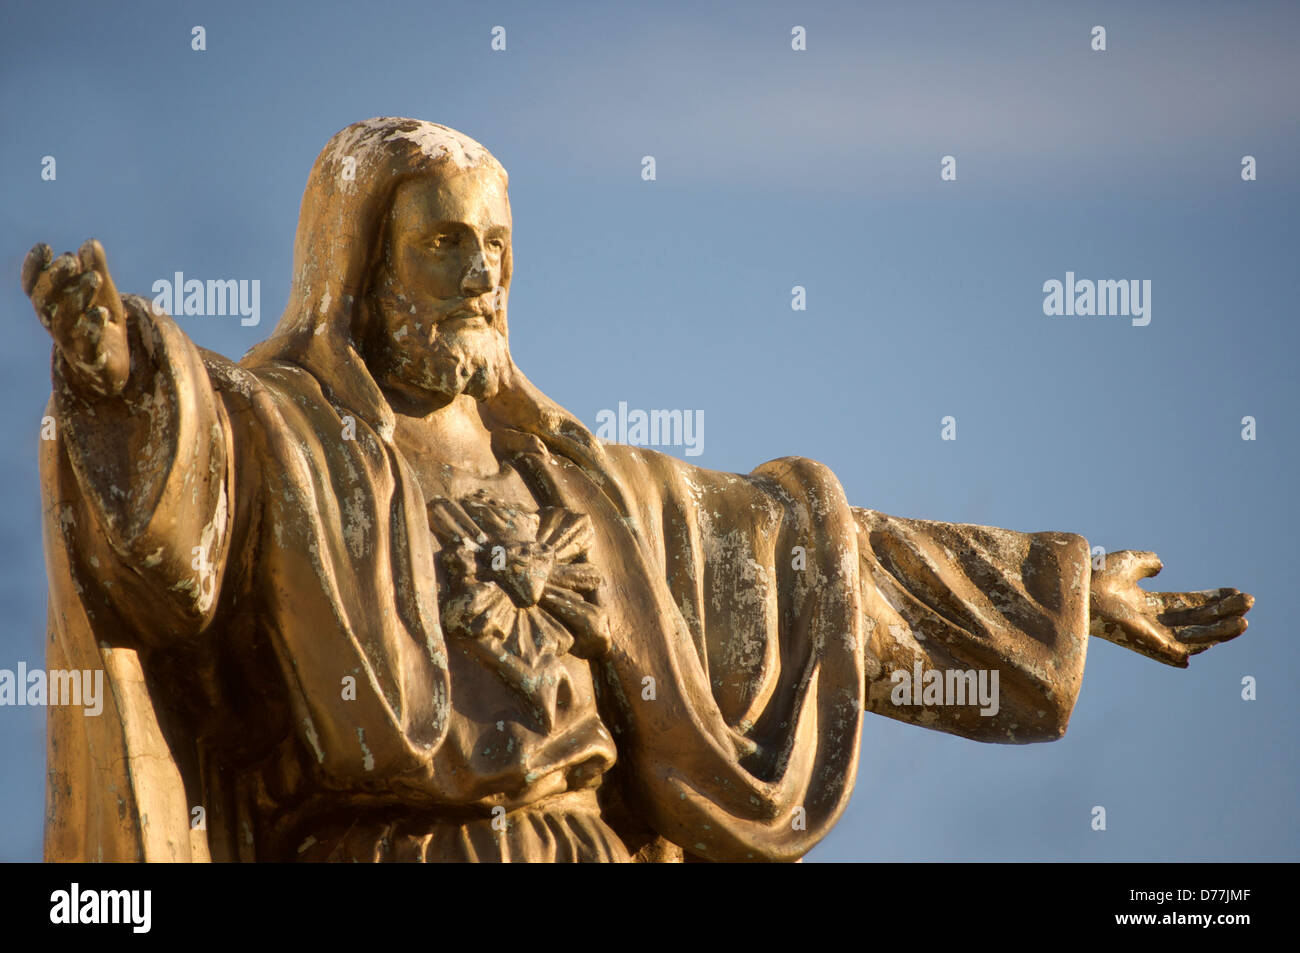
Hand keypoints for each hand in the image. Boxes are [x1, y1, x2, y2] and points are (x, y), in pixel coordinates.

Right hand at [22, 239, 130, 396]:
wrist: (109, 368)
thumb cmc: (100, 323)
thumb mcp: (101, 294)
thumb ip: (96, 269)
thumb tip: (91, 243)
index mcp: (52, 305)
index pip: (34, 286)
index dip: (34, 267)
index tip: (45, 247)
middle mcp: (55, 323)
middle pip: (47, 300)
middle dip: (57, 278)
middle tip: (71, 260)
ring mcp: (71, 343)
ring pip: (66, 321)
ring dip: (78, 297)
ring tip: (94, 278)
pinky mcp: (91, 360)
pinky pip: (88, 345)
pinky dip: (92, 329)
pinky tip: (101, 313)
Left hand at [1089, 550, 1251, 667]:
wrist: (1080, 587)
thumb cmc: (1096, 576)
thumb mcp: (1129, 562)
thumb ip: (1147, 562)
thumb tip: (1162, 565)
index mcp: (1148, 605)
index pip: (1188, 605)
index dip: (1212, 599)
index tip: (1236, 592)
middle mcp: (1153, 622)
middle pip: (1197, 620)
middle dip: (1224, 612)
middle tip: (1248, 602)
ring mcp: (1152, 635)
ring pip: (1195, 636)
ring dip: (1221, 629)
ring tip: (1244, 621)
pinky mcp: (1150, 644)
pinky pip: (1181, 648)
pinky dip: (1201, 643)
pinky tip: (1220, 636)